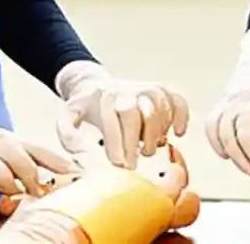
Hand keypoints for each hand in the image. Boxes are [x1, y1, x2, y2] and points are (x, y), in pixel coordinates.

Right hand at [0, 116, 78, 200]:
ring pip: (9, 181)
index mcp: (4, 136)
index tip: (78, 174)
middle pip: (27, 166)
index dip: (59, 163)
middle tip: (38, 192)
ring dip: (8, 188)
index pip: (39, 149)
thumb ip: (21, 157)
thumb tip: (49, 175)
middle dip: (34, 182)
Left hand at [54, 61, 189, 167]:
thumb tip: (80, 150)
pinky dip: (181, 116)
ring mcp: (146, 89)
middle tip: (132, 164)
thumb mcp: (69, 117)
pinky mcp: (162, 90)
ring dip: (156, 135)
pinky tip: (177, 132)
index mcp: (104, 97)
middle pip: (136, 115)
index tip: (118, 164)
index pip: (114, 121)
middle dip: (135, 143)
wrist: (97, 85)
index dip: (117, 145)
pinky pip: (177, 100)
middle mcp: (127, 91)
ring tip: (146, 149)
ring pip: (158, 110)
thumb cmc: (86, 108)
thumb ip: (68, 134)